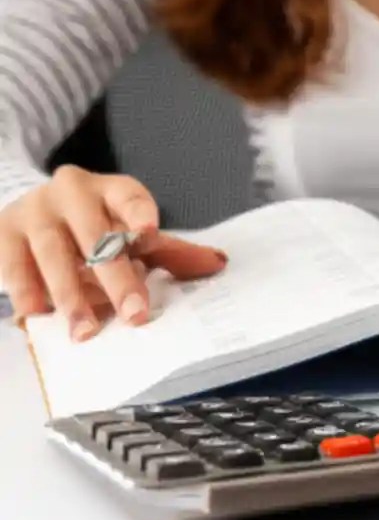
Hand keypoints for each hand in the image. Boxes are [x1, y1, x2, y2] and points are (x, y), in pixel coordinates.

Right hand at [0, 166, 227, 340]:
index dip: (138, 212)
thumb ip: (172, 251)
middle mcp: (71, 193)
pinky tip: (37, 316)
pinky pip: (12, 265)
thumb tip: (217, 263)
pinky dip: (26, 291)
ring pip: (52, 253)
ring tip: (85, 330)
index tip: (147, 234)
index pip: (128, 196)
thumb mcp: (133, 231)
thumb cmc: (97, 225)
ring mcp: (34, 212)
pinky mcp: (4, 233)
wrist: (37, 211)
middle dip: (115, 277)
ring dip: (69, 294)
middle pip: (94, 234)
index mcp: (111, 189)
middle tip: (134, 314)